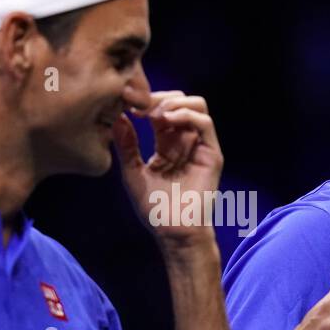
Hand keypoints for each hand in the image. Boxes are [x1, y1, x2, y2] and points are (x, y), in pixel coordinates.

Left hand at [112, 86, 223, 244]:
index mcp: (167, 144)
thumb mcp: (132, 173)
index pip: (162, 111)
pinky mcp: (212, 154)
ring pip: (196, 106)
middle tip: (140, 107)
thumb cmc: (154, 209)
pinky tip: (168, 121)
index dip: (146, 104)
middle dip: (159, 98)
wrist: (172, 231)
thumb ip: (126, 146)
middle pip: (180, 102)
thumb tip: (117, 117)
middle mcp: (186, 142)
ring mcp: (200, 146)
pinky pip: (205, 123)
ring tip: (156, 114)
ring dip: (174, 104)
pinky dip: (187, 115)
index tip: (127, 106)